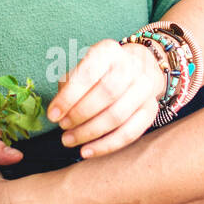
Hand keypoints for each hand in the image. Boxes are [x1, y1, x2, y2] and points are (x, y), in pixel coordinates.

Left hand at [47, 39, 163, 157]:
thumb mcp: (84, 67)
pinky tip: (87, 151)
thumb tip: (58, 110)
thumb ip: (69, 84)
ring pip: (118, 116)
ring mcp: (145, 88)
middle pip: (106, 94)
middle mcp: (131, 67)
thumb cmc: (101, 71)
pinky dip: (106, 145)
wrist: (138, 68)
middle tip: (62, 127)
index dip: (69, 97)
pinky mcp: (151, 109)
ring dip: (90, 132)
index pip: (88, 74)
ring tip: (69, 140)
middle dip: (80, 115)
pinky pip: (130, 133)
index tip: (53, 115)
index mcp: (109, 52)